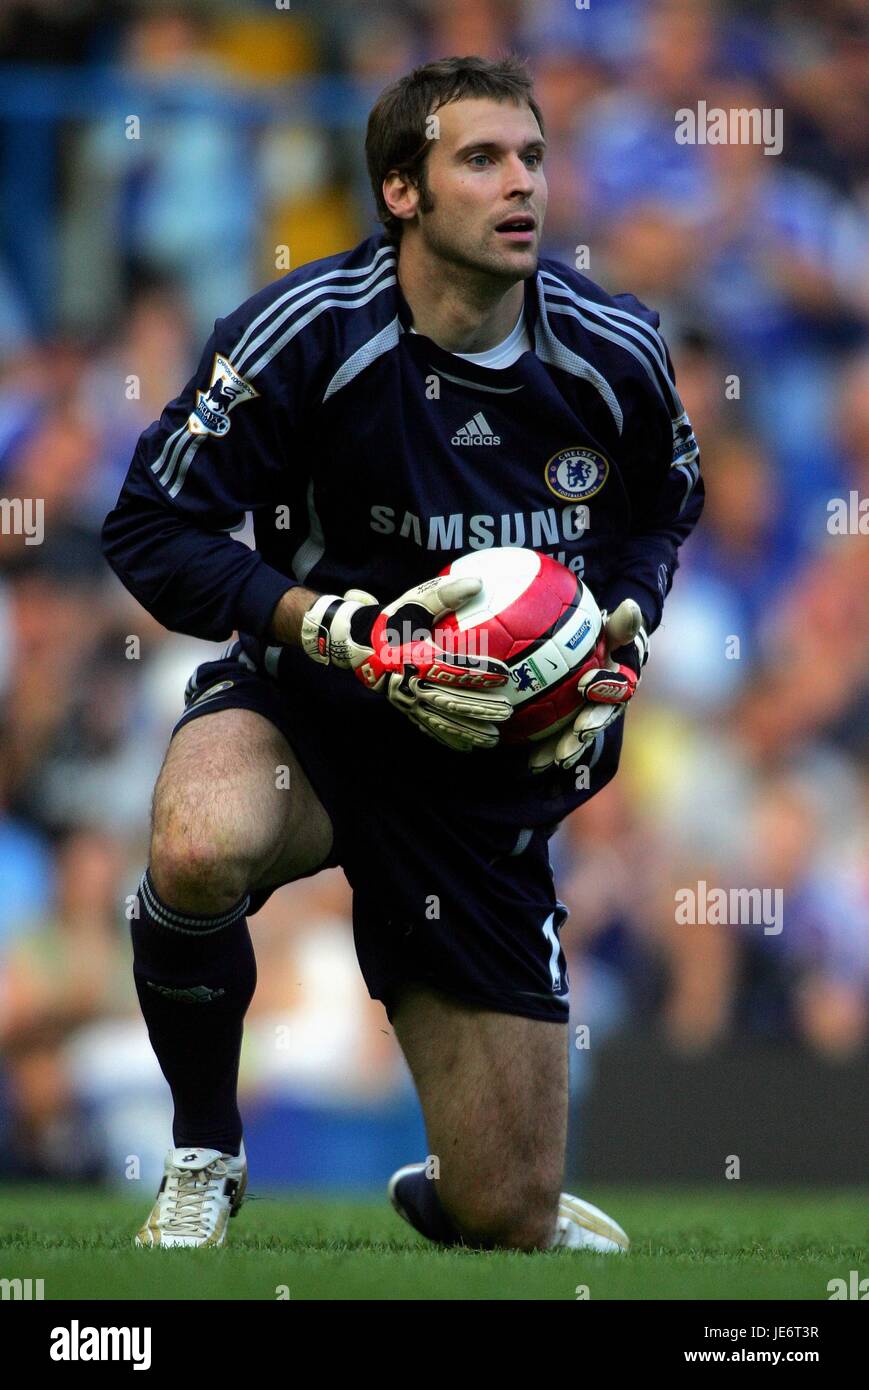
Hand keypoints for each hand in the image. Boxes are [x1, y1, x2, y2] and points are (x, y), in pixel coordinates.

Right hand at [300, 576, 512, 751]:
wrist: (357, 643)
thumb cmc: (393, 620)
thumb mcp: (416, 601)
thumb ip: (445, 594)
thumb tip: (477, 582)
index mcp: (416, 658)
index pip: (452, 668)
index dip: (478, 673)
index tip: (504, 675)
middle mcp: (412, 683)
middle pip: (450, 702)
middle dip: (479, 709)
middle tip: (506, 712)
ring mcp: (408, 700)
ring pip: (441, 721)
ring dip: (468, 731)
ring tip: (493, 739)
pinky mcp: (406, 708)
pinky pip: (429, 728)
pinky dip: (449, 738)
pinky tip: (467, 746)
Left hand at [529, 599, 648, 773]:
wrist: (596, 651)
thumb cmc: (604, 637)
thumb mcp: (613, 627)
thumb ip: (621, 624)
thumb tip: (630, 607)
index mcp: (622, 681)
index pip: (617, 685)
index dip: (605, 688)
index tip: (585, 685)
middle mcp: (609, 702)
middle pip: (599, 717)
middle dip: (588, 728)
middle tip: (575, 734)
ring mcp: (590, 716)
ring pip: (579, 734)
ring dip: (566, 747)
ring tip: (548, 760)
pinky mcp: (573, 726)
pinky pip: (560, 739)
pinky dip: (547, 751)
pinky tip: (532, 762)